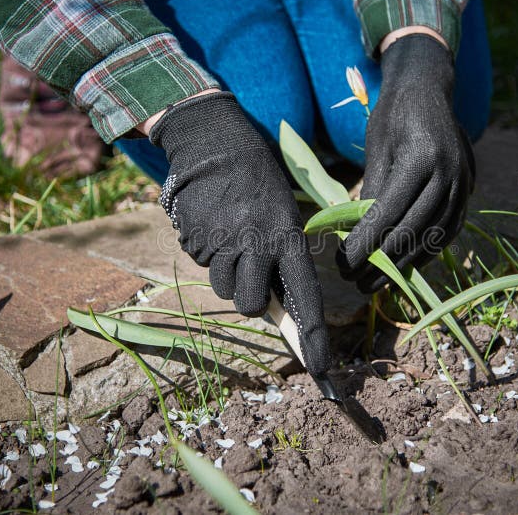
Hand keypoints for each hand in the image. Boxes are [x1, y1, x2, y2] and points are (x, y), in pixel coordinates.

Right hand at [149, 92, 329, 375]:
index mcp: (287, 238)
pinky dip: (209, 254)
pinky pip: (203, 265)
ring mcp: (222, 244)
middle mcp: (256, 245)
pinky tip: (215, 225)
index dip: (314, 338)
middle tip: (252, 271)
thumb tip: (277, 304)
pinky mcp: (195, 239)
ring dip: (229, 273)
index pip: (305, 297)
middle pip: (251, 305)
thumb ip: (283, 257)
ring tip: (233, 237)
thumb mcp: (284, 215)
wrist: (217, 144)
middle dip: (251, 297)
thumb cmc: (259, 183)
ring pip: (224, 288)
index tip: (322, 372)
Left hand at [337, 34, 474, 292]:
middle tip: (354, 281)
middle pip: (413, 229)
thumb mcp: (377, 148)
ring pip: (434, 235)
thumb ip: (373, 191)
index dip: (366, 243)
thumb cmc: (393, 116)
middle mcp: (449, 172)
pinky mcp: (468, 188)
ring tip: (377, 283)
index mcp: (421, 157)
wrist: (429, 89)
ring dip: (404, 264)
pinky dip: (428, 250)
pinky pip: (449, 228)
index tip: (344, 263)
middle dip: (381, 261)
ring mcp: (464, 181)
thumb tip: (360, 235)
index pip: (390, 212)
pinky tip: (407, 265)